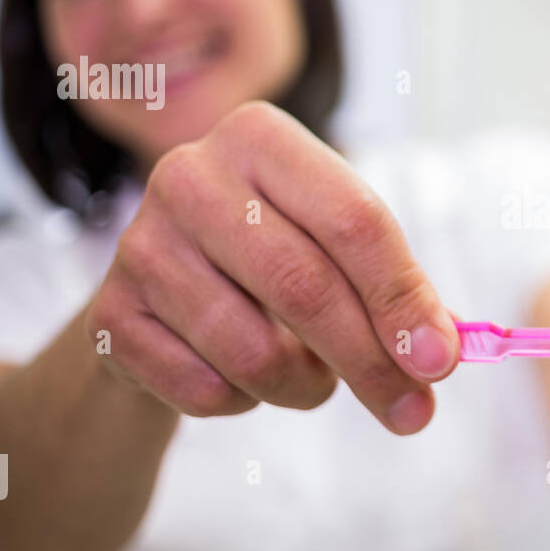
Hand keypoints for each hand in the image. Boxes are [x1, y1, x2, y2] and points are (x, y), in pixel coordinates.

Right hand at [85, 100, 458, 431]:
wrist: (158, 302)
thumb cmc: (272, 264)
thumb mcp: (337, 253)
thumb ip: (396, 292)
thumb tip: (442, 353)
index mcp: (260, 138)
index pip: (353, 220)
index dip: (402, 297)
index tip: (442, 362)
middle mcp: (189, 176)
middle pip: (304, 286)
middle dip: (370, 362)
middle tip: (412, 412)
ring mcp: (138, 245)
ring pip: (253, 352)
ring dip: (306, 387)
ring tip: (312, 377)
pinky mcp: (107, 319)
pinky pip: (205, 390)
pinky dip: (244, 402)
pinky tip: (239, 374)